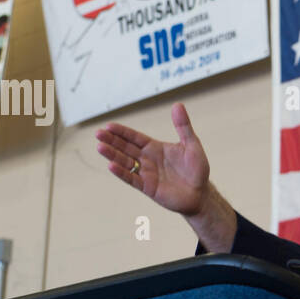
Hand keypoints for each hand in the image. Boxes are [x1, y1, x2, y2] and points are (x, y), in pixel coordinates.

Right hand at [95, 103, 209, 215]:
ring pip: (125, 162)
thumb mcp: (191, 144)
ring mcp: (146, 173)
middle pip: (125, 148)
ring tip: (100, 147)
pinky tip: (111, 165)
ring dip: (112, 155)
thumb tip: (177, 105)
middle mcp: (147, 159)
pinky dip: (122, 173)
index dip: (122, 132)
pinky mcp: (147, 187)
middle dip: (112, 141)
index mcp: (155, 148)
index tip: (109, 126)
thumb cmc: (197, 169)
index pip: (134, 137)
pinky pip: (132, 178)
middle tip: (98, 134)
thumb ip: (183, 126)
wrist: (201, 193)